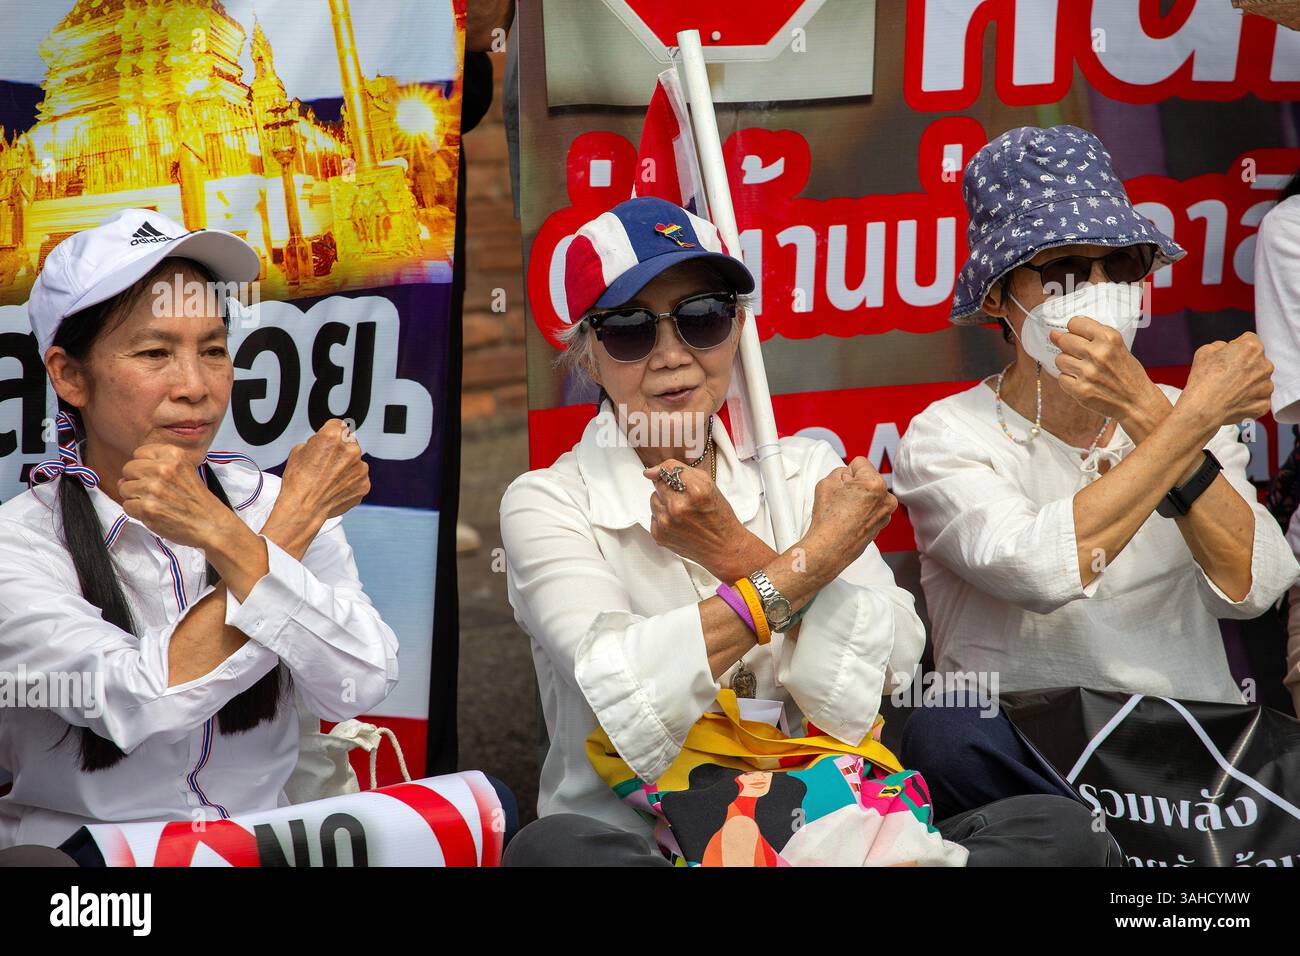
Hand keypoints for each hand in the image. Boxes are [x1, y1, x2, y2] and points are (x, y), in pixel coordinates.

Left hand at [119, 444, 228, 548]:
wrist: (210, 524)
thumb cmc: (198, 501)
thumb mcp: (185, 471)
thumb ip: (157, 468)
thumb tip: (123, 479)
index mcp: (173, 456)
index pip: (140, 453)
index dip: (144, 466)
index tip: (154, 476)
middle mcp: (162, 469)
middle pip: (129, 469)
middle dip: (136, 481)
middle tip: (153, 492)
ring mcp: (153, 488)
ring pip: (125, 488)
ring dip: (136, 497)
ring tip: (154, 503)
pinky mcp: (147, 508)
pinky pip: (127, 506)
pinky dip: (137, 512)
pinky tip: (153, 513)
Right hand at [278, 419, 370, 524]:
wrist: (304, 508)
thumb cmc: (298, 480)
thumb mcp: (299, 450)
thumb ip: (317, 442)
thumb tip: (323, 443)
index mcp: (334, 436)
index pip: (338, 425)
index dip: (329, 434)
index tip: (326, 442)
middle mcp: (351, 449)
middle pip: (349, 443)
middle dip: (340, 450)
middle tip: (326, 465)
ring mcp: (361, 468)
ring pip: (355, 462)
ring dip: (346, 467)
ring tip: (329, 480)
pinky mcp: (365, 484)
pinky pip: (358, 478)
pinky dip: (350, 483)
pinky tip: (336, 489)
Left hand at [642, 459, 744, 576]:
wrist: (722, 548)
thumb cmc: (718, 517)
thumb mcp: (708, 485)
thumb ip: (681, 471)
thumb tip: (651, 472)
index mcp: (695, 491)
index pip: (668, 469)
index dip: (671, 472)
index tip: (674, 477)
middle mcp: (678, 507)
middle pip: (659, 484)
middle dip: (670, 488)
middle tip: (685, 499)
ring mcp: (666, 522)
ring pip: (653, 499)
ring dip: (664, 502)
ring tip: (682, 512)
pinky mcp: (659, 535)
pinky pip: (653, 516)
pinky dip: (663, 517)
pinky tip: (678, 523)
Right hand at [803, 456, 895, 580]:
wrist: (829, 548)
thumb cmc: (828, 518)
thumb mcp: (827, 482)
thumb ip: (840, 472)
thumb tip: (849, 476)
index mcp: (876, 484)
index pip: (859, 463)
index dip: (845, 473)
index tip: (840, 487)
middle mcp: (887, 498)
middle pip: (866, 478)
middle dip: (854, 485)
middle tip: (840, 500)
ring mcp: (886, 513)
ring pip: (869, 493)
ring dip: (859, 497)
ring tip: (844, 511)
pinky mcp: (882, 524)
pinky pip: (871, 508)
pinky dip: (862, 510)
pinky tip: (849, 519)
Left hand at [1051, 315, 1163, 425]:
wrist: (1137, 402)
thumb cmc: (1127, 374)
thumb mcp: (1117, 347)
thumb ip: (1089, 336)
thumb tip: (1053, 334)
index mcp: (1109, 338)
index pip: (1074, 323)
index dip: (1074, 330)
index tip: (1078, 336)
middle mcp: (1098, 353)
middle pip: (1064, 340)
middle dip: (1068, 347)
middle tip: (1080, 355)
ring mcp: (1088, 372)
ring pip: (1060, 359)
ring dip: (1068, 364)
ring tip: (1083, 369)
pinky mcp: (1081, 390)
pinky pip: (1061, 378)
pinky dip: (1069, 381)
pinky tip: (1082, 382)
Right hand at [1180, 332, 1273, 431]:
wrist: (1202, 410)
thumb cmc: (1202, 379)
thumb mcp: (1205, 350)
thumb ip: (1222, 346)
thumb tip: (1227, 350)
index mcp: (1252, 348)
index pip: (1248, 340)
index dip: (1234, 348)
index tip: (1224, 358)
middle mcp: (1265, 366)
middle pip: (1256, 361)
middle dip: (1243, 366)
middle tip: (1224, 376)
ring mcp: (1267, 387)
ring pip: (1257, 381)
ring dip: (1246, 383)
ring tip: (1227, 391)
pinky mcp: (1264, 404)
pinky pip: (1257, 399)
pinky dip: (1247, 400)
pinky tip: (1232, 402)